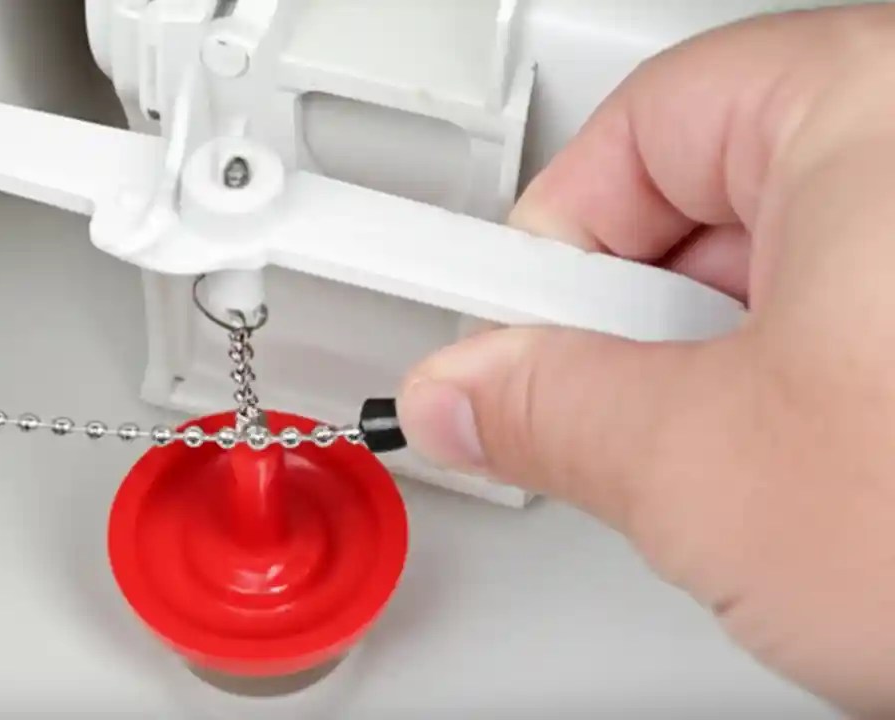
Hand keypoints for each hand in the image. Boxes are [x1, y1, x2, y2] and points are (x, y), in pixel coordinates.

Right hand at [398, 5, 894, 716]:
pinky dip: (818, 390)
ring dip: (729, 372)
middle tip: (606, 417)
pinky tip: (833, 471)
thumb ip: (550, 409)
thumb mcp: (714, 471)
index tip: (482, 313)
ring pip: (790, 271)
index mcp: (881, 101)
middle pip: (709, 198)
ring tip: (755, 468)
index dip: (538, 241)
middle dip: (636, 325)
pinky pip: (869, 317)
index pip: (633, 131)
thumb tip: (468, 386)